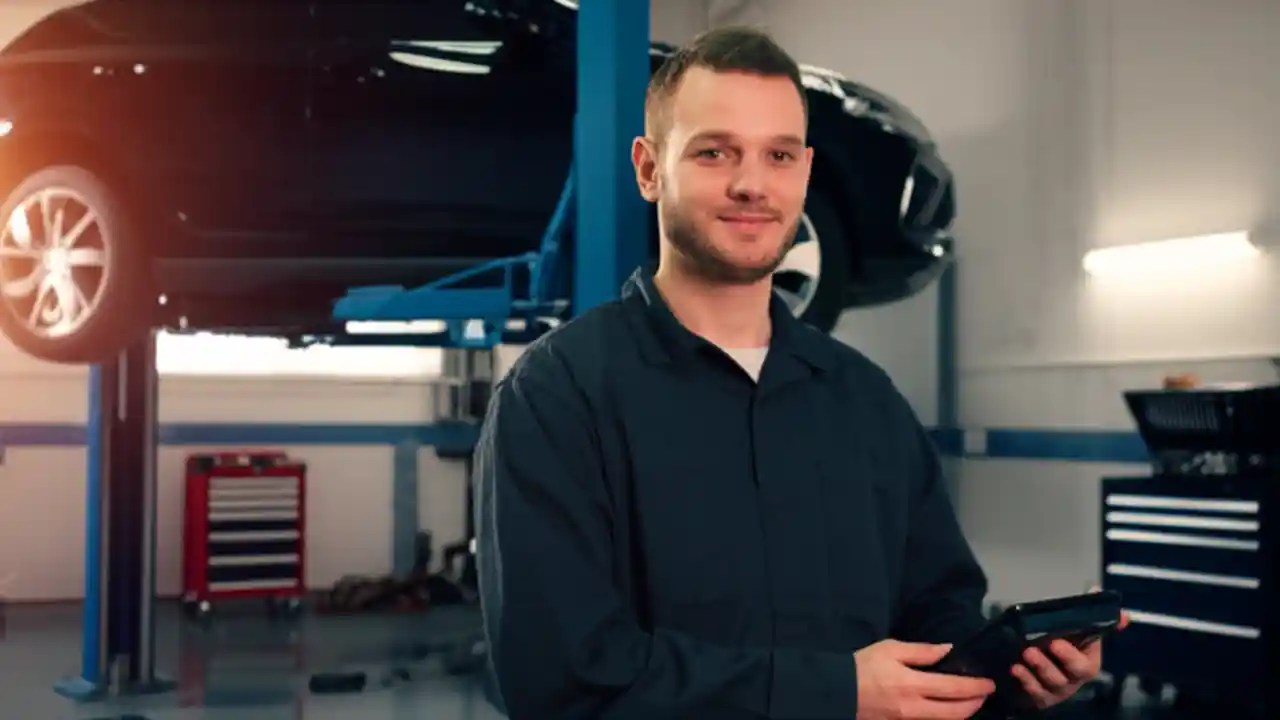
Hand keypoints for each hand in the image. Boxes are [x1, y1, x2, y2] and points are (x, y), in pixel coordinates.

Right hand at [854, 639, 995, 719]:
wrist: (837, 690)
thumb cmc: (863, 665)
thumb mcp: (890, 648)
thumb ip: (921, 651)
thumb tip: (948, 649)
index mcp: (913, 685)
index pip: (954, 688)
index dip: (976, 687)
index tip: (989, 683)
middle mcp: (914, 708)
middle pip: (955, 713)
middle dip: (975, 704)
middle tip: (984, 694)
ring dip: (961, 714)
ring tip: (970, 703)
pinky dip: (943, 718)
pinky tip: (946, 711)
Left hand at [1011, 610, 1130, 708]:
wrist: (1041, 663)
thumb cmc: (1062, 643)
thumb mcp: (1073, 626)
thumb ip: (1085, 611)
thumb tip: (1095, 589)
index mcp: (1088, 662)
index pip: (1086, 663)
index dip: (1071, 655)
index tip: (1056, 642)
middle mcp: (1075, 679)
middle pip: (1070, 676)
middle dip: (1054, 662)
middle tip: (1036, 648)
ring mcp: (1058, 690)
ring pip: (1051, 684)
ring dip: (1038, 669)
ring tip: (1024, 654)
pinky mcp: (1041, 697)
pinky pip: (1035, 693)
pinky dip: (1025, 682)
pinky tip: (1015, 669)